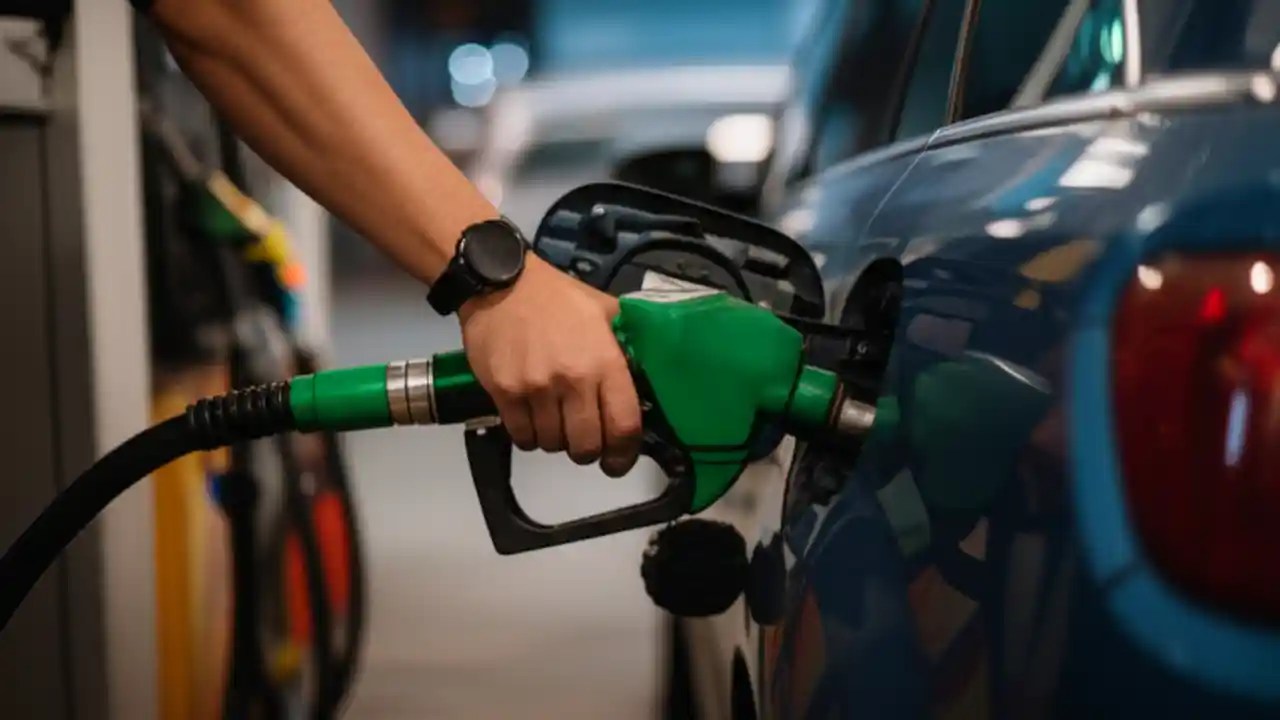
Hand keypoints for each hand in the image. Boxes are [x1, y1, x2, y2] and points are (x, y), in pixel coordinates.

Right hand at [458, 257, 642, 475]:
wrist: (500, 283)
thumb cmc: (556, 296)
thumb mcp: (605, 311)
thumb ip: (625, 345)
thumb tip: (643, 377)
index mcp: (605, 362)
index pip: (623, 425)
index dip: (624, 454)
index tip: (619, 460)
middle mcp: (573, 380)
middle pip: (587, 446)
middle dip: (588, 451)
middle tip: (585, 440)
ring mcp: (536, 389)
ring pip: (552, 444)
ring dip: (557, 441)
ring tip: (555, 421)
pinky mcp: (505, 393)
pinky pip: (522, 436)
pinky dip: (529, 436)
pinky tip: (532, 419)